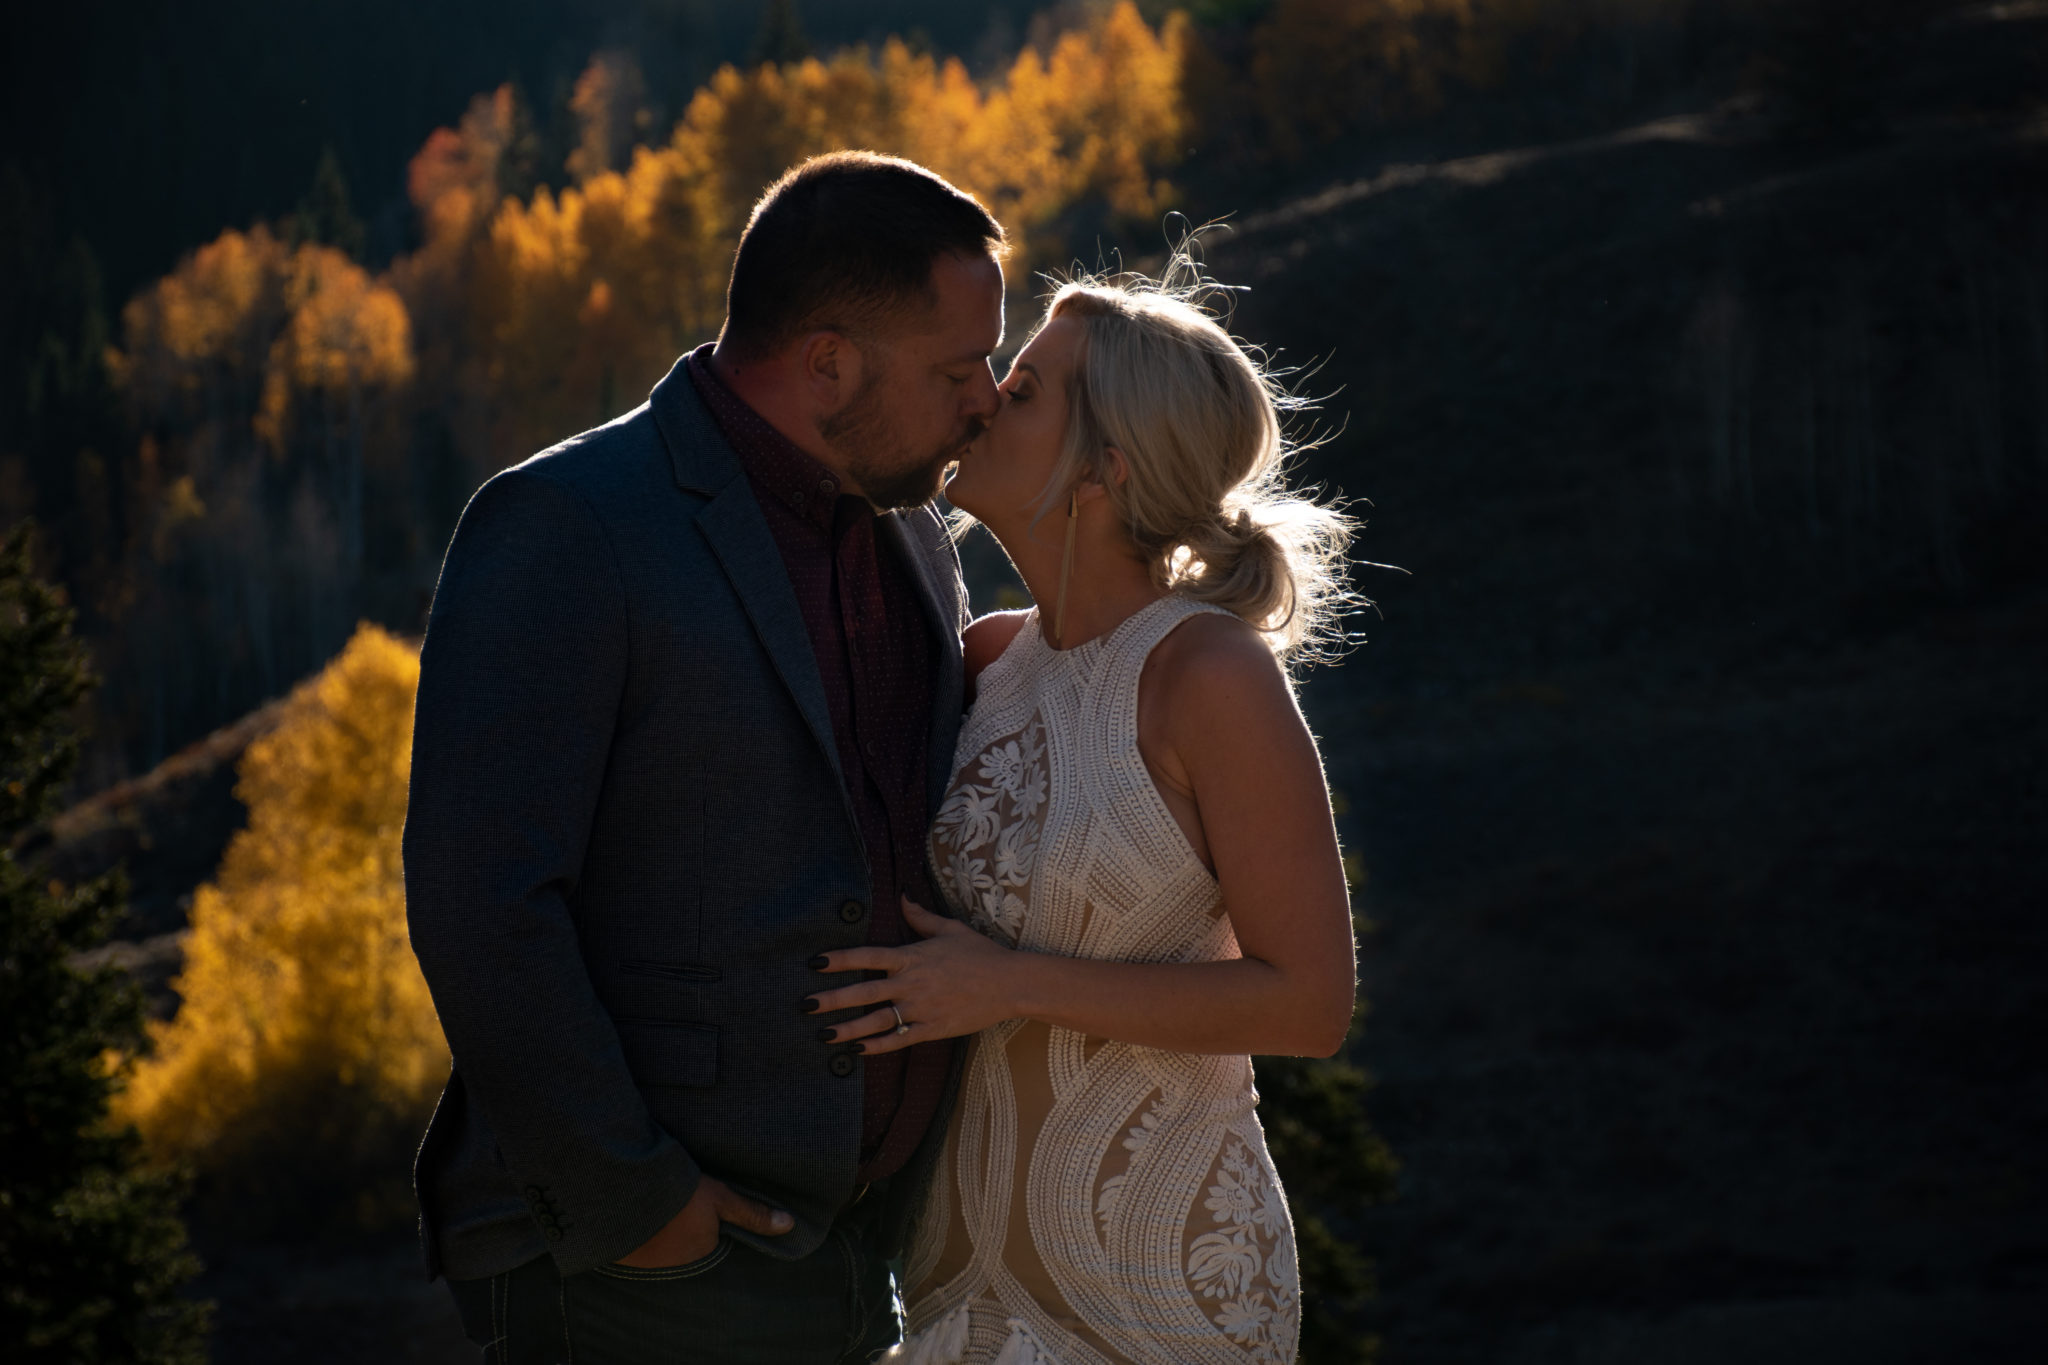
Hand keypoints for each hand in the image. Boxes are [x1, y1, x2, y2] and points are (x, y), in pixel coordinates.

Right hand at [614, 1175, 790, 1267]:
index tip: (703, 1211)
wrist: (625, 1194)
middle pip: (686, 1248)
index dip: (709, 1226)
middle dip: (684, 1234)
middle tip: (679, 1210)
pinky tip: (638, 1216)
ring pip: (662, 1249)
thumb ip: (753, 1213)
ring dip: (660, 1234)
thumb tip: (789, 1225)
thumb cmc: (679, 1195)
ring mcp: (647, 1263)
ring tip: (658, 1211)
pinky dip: (639, 1235)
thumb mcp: (721, 1198)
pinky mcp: (623, 1256)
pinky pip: (637, 1248)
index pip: (712, 1244)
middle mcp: (676, 1266)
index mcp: (702, 1253)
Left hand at [806, 897, 1018, 1053]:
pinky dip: (877, 1046)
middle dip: (832, 999)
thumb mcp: (950, 928)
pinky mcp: (932, 1029)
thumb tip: (901, 897)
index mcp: (912, 957)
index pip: (868, 956)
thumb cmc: (980, 953)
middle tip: (805, 1005)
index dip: (840, 959)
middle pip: (864, 992)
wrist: (1009, 983)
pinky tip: (857, 1050)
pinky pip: (899, 1040)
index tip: (815, 962)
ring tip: (822, 1034)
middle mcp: (911, 983)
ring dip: (847, 1028)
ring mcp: (920, 1008)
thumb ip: (920, 916)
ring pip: (876, 1020)